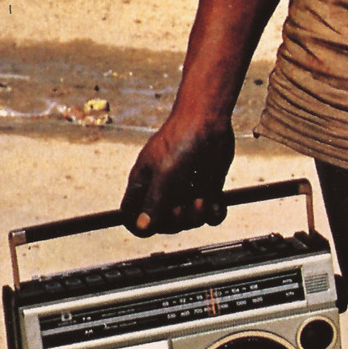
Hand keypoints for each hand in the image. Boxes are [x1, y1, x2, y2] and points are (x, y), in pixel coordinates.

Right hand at [121, 113, 235, 236]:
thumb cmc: (181, 141)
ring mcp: (185, 191)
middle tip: (183, 206)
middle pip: (164, 224)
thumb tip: (142, 228)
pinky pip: (209, 214)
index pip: (132, 216)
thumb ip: (154, 202)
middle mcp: (163, 191)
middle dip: (176, 221)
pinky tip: (215, 200)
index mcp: (143, 185)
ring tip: (202, 198)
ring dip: (197, 215)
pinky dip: (214, 212)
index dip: (140, 226)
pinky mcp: (206, 188)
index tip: (156, 224)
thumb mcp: (165, 174)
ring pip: (188, 221)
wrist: (209, 120)